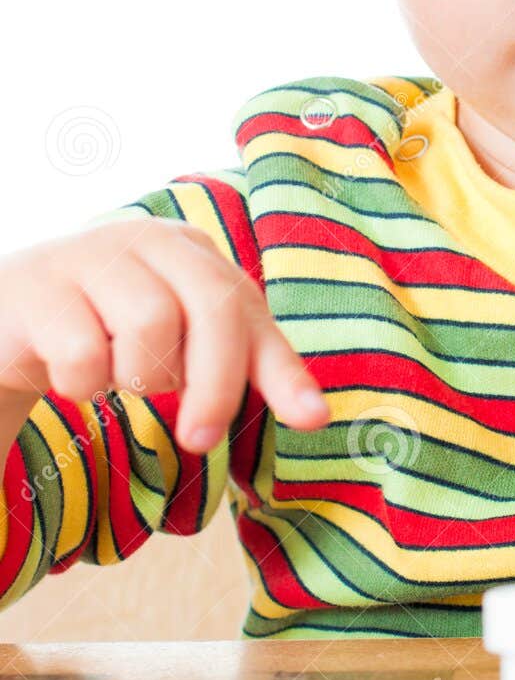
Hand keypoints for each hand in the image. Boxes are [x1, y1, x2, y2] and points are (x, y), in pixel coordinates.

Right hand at [0, 216, 331, 452]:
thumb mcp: (180, 344)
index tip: (310, 420)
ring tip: (117, 378)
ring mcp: (91, 254)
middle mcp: (150, 240)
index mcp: (194, 253)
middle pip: (212, 310)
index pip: (251, 311)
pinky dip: (84, 382)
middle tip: (198, 440)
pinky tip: (72, 375)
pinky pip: (84, 351)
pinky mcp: (37, 285)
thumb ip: (246, 367)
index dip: (282, 368)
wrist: (6, 325)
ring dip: (138, 377)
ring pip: (151, 325)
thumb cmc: (108, 336)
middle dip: (215, 385)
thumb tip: (318, 415)